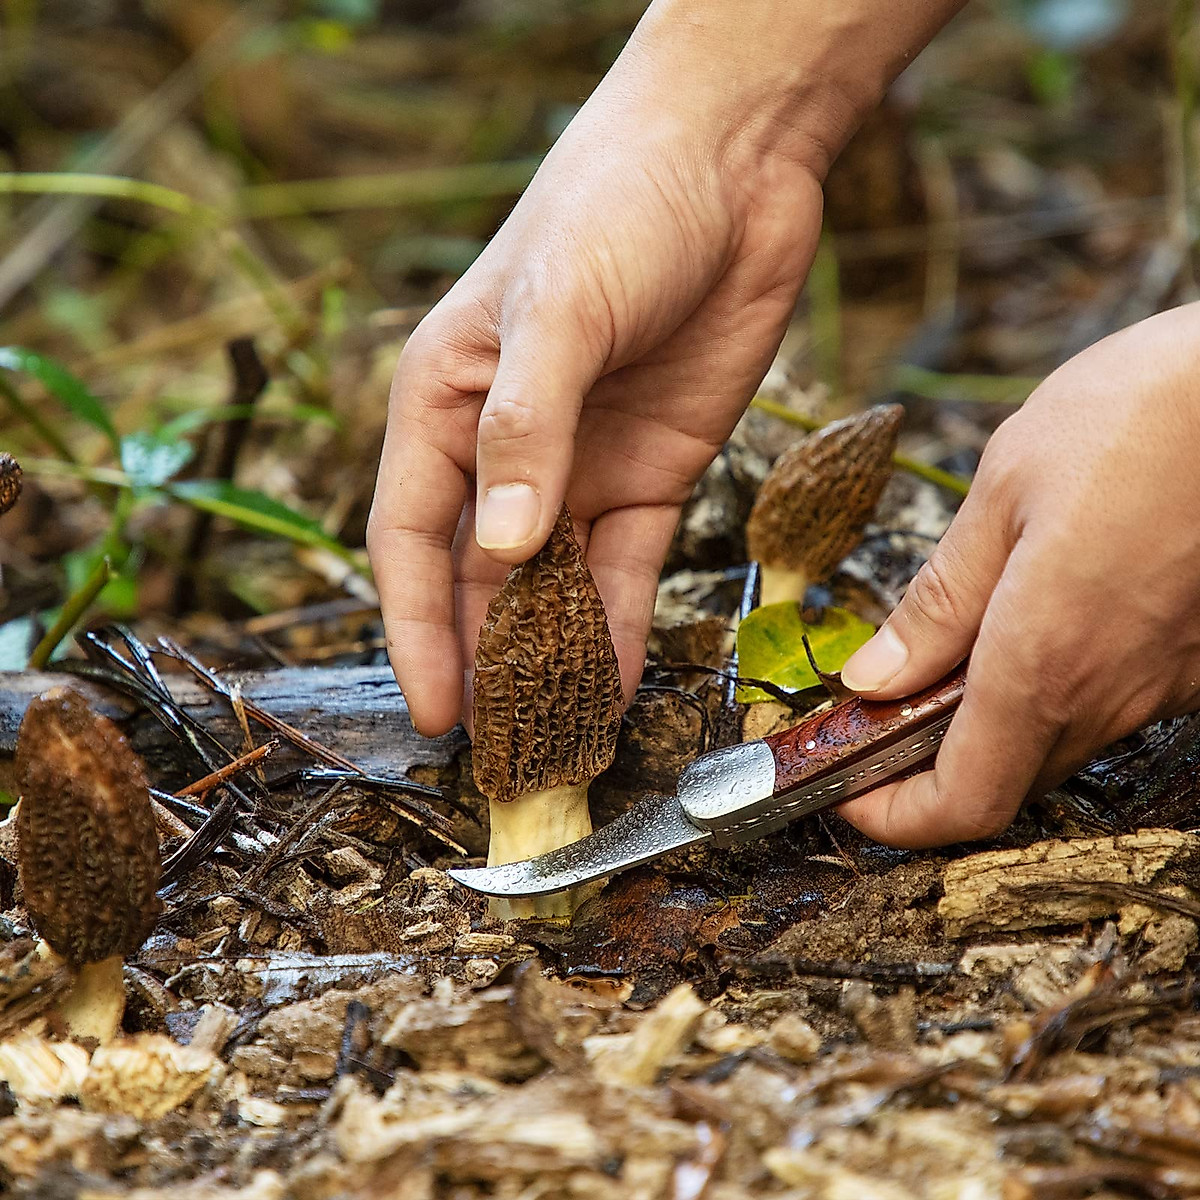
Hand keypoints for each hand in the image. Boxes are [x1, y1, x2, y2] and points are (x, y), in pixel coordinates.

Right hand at [368, 7, 836, 734]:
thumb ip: (526, 430)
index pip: (411, 540)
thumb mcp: (559, 311)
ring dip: (553, 663)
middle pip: (479, 581)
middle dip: (484, 665)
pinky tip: (620, 687)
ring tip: (560, 741)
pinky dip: (621, 629)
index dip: (417, 632)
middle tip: (498, 755)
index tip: (434, 713)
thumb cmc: (617, 206)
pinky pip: (627, 570)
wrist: (734, 162)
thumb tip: (503, 550)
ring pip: (553, 588)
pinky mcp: (652, 473)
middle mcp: (501, 447)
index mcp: (442, 404)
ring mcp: (578, 466)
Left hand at [838, 303, 1199, 846]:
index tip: (847, 792)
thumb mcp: (1003, 493)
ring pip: (1056, 739)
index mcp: (1045, 659)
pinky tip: (1026, 619)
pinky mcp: (1198, 657)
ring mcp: (1169, 682)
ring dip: (988, 722)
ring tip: (940, 655)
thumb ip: (938, 602)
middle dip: (928, 765)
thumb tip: (872, 679)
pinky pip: (1109, 699)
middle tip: (874, 716)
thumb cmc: (1139, 416)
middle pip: (1006, 780)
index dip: (897, 819)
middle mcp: (1114, 693)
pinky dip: (1049, 685)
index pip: (965, 803)